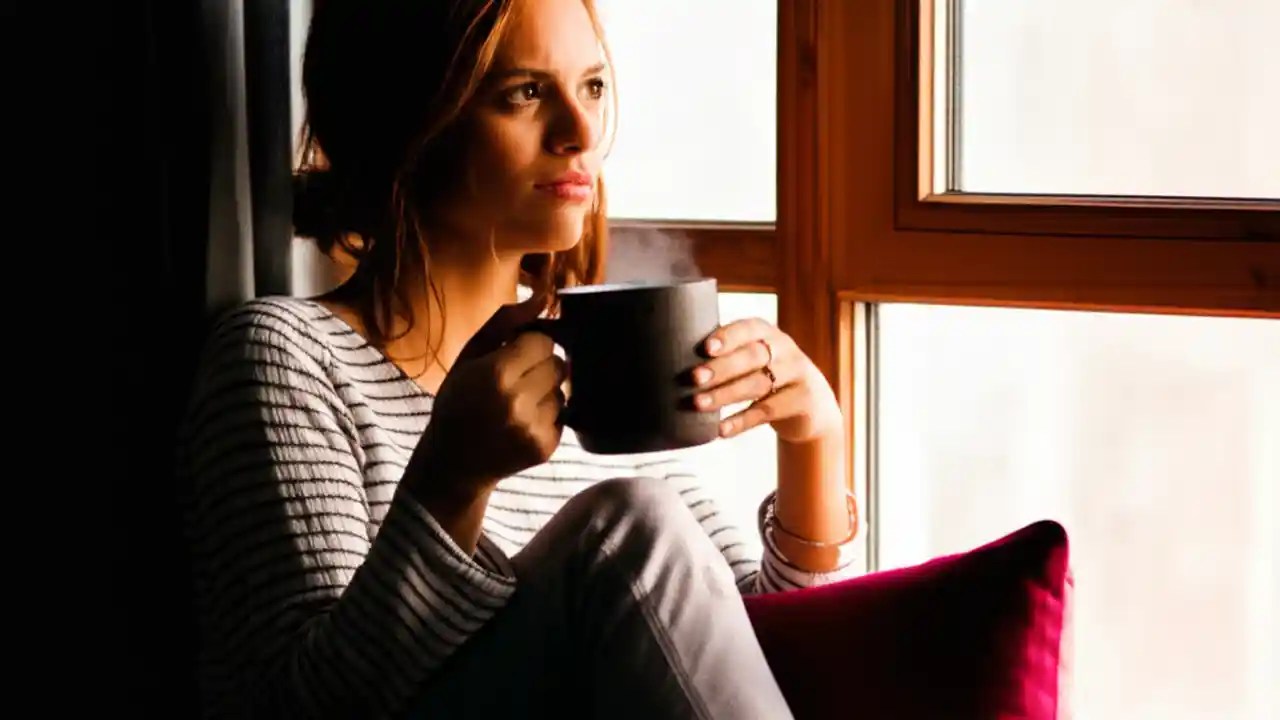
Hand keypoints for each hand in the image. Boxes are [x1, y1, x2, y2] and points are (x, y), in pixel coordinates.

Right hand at [411, 292, 565, 501]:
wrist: (453, 462)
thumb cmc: (458, 401)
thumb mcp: (470, 355)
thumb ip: (507, 322)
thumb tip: (545, 296)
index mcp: (496, 373)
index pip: (543, 341)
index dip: (529, 346)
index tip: (511, 357)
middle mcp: (518, 402)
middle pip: (558, 365)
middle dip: (540, 368)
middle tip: (515, 382)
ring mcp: (533, 428)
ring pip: (563, 391)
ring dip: (546, 393)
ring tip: (517, 405)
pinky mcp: (546, 448)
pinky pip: (563, 416)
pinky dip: (547, 417)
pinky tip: (522, 423)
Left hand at [691, 318, 841, 443]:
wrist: (813, 405)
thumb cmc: (768, 377)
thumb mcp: (756, 360)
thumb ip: (728, 355)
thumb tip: (676, 359)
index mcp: (768, 334)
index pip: (748, 329)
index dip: (728, 337)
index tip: (705, 348)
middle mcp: (785, 350)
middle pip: (752, 357)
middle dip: (721, 368)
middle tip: (694, 378)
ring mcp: (797, 375)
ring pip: (757, 385)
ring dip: (725, 395)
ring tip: (699, 404)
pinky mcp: (802, 401)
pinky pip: (766, 412)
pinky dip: (741, 421)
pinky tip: (721, 429)